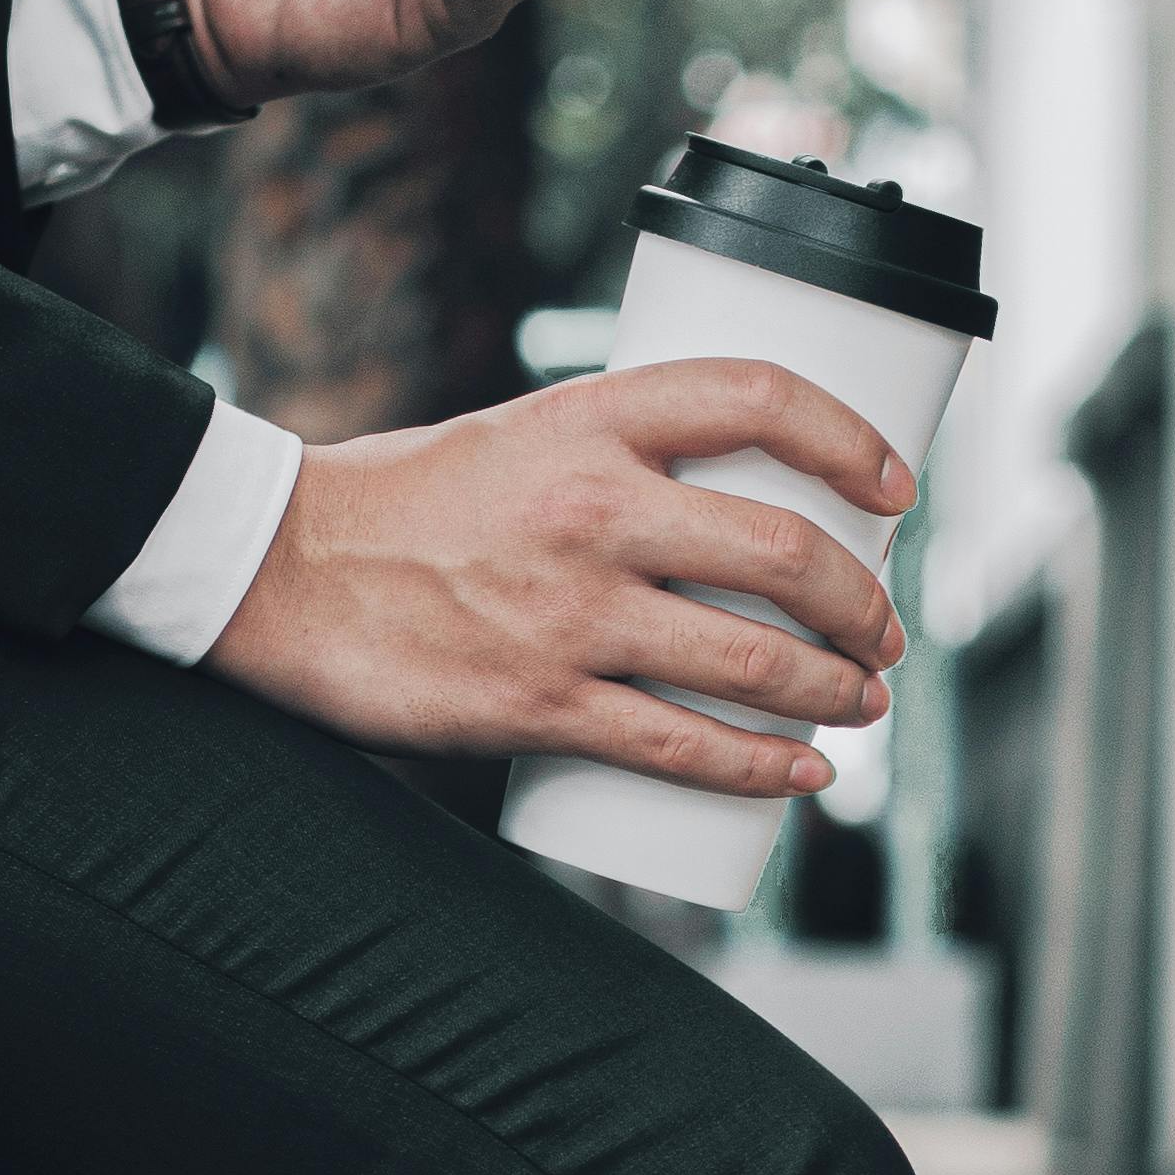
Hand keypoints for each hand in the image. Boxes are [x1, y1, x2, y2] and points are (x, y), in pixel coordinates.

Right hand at [200, 359, 914, 794]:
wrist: (277, 571)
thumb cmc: (405, 501)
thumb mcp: (520, 433)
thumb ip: (618, 454)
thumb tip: (736, 497)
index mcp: (590, 417)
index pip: (760, 396)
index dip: (853, 439)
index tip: (897, 488)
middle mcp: (590, 507)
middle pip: (786, 549)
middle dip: (865, 603)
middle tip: (886, 631)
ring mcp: (568, 612)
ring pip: (753, 660)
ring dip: (836, 692)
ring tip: (864, 702)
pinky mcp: (537, 704)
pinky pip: (681, 746)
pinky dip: (762, 768)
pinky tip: (804, 778)